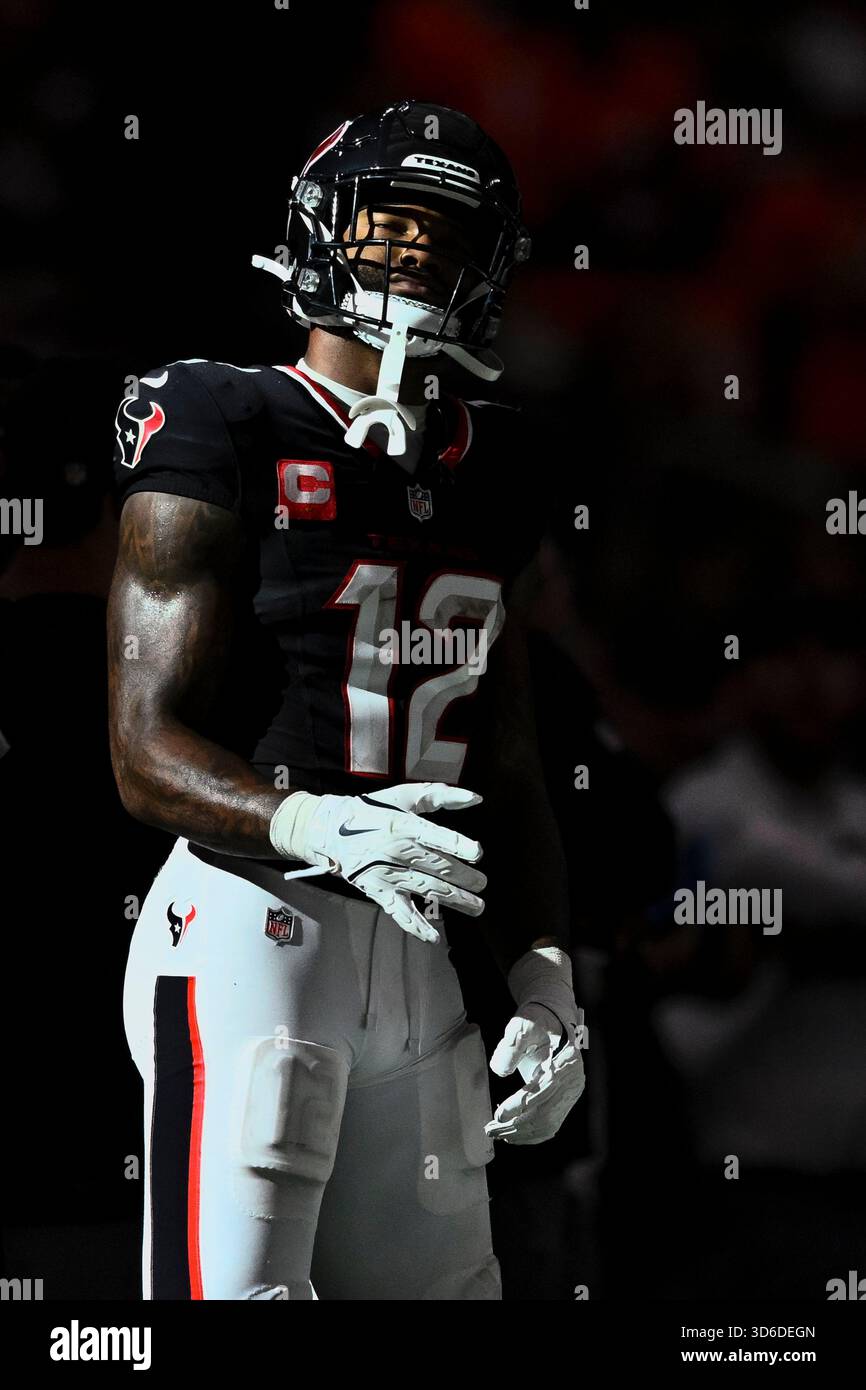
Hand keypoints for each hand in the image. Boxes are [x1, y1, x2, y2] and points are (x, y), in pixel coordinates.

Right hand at [270, 781, 484, 942]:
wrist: (329, 831)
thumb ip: (439, 795)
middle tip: (482, 884)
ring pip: (426, 890)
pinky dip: (415, 926)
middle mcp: (397, 851)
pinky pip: (399, 911)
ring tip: (477, 907)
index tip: (477, 853)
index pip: (435, 837)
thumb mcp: (403, 796)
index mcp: (403, 825)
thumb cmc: (372, 811)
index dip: (457, 845)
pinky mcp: (378, 891)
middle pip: (437, 868)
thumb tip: (475, 798)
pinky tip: (433, 936)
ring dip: (454, 900)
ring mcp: (387, 874)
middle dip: (464, 878)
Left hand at [485, 945, 585, 1144]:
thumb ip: (512, 1046)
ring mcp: (571, 1093)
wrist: (551, 1020)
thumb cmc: (536, 1021)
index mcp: (566, 1062)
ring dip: (522, 1134)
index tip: (499, 1113)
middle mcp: (573, 1081)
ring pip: (548, 1124)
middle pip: (547, 1113)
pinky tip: (513, 1135)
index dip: (520, 1105)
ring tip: (498, 1134)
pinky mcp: (565, 1100)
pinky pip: (551, 1124)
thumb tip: (501, 1072)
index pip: (543, 1089)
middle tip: (491, 1129)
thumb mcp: (522, 1025)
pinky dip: (531, 1134)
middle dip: (517, 1126)